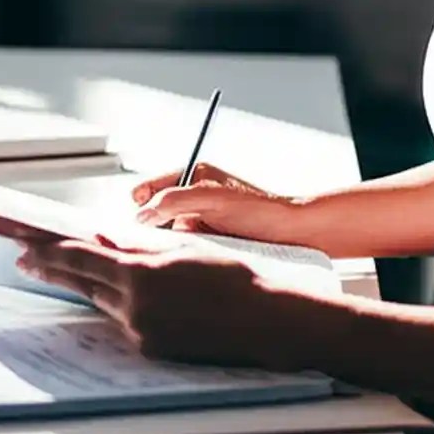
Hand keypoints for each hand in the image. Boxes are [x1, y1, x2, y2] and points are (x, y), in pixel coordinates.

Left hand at [17, 238, 315, 369]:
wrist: (266, 319)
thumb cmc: (232, 277)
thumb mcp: (180, 248)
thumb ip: (136, 246)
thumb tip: (102, 238)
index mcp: (140, 275)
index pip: (78, 260)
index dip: (47, 252)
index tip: (24, 247)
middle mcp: (135, 307)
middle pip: (81, 283)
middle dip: (52, 269)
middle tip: (27, 258)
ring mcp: (142, 331)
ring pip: (101, 302)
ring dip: (84, 285)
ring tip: (63, 269)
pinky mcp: (152, 347)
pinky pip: (123, 320)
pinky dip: (113, 302)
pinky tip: (110, 291)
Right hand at [131, 163, 311, 247]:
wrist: (294, 235)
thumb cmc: (262, 210)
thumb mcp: (212, 198)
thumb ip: (173, 201)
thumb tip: (142, 213)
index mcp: (194, 176)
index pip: (151, 187)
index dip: (141, 201)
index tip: (139, 215)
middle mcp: (194, 198)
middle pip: (155, 213)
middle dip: (156, 226)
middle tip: (164, 235)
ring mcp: (199, 221)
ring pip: (167, 235)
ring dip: (173, 243)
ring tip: (190, 247)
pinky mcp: (207, 242)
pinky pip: (183, 249)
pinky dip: (185, 254)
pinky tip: (197, 257)